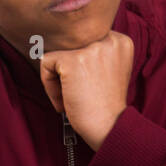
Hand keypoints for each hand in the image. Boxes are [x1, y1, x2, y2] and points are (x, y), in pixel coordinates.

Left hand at [38, 30, 133, 149]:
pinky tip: (64, 100)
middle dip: (67, 69)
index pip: (84, 38)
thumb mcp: (109, 69)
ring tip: (71, 96)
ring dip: (57, 78)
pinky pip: (46, 62)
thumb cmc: (104, 103)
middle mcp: (109, 39)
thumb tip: (52, 42)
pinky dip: (49, 85)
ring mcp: (90, 48)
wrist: (109, 126)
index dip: (79, 62)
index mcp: (120, 40)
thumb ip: (92, 52)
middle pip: (69, 44)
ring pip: (57, 53)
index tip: (87, 83)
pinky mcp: (72, 61)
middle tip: (78, 91)